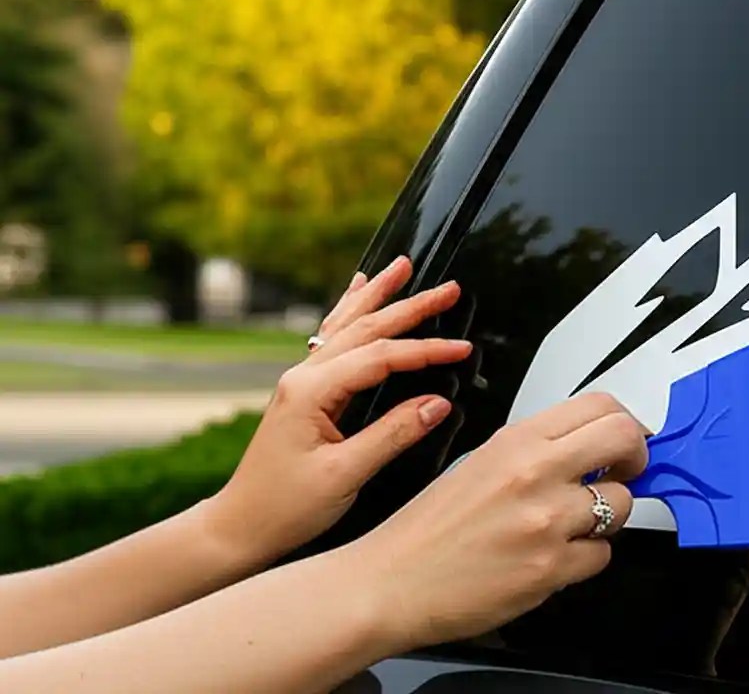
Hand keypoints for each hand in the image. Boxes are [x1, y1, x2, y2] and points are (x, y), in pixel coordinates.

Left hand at [203, 257, 472, 564]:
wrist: (239, 527)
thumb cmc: (285, 507)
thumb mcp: (345, 476)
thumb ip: (394, 434)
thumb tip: (438, 403)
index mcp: (311, 391)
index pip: (381, 357)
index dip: (426, 350)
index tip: (463, 349)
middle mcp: (303, 376)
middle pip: (366, 329)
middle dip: (410, 306)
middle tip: (451, 289)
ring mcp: (301, 382)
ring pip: (348, 325)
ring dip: (379, 296)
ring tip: (403, 266)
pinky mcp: (305, 393)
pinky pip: (333, 338)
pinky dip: (351, 311)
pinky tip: (357, 291)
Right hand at [342, 392, 649, 649]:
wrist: (391, 583)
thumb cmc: (428, 530)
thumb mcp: (479, 463)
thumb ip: (534, 451)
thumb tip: (586, 448)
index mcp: (515, 441)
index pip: (599, 405)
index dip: (623, 423)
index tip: (624, 439)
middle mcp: (533, 473)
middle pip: (624, 439)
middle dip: (636, 457)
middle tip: (626, 472)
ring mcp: (546, 521)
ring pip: (621, 503)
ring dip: (607, 517)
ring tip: (573, 525)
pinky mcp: (550, 568)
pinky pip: (601, 555)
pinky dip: (586, 558)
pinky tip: (555, 556)